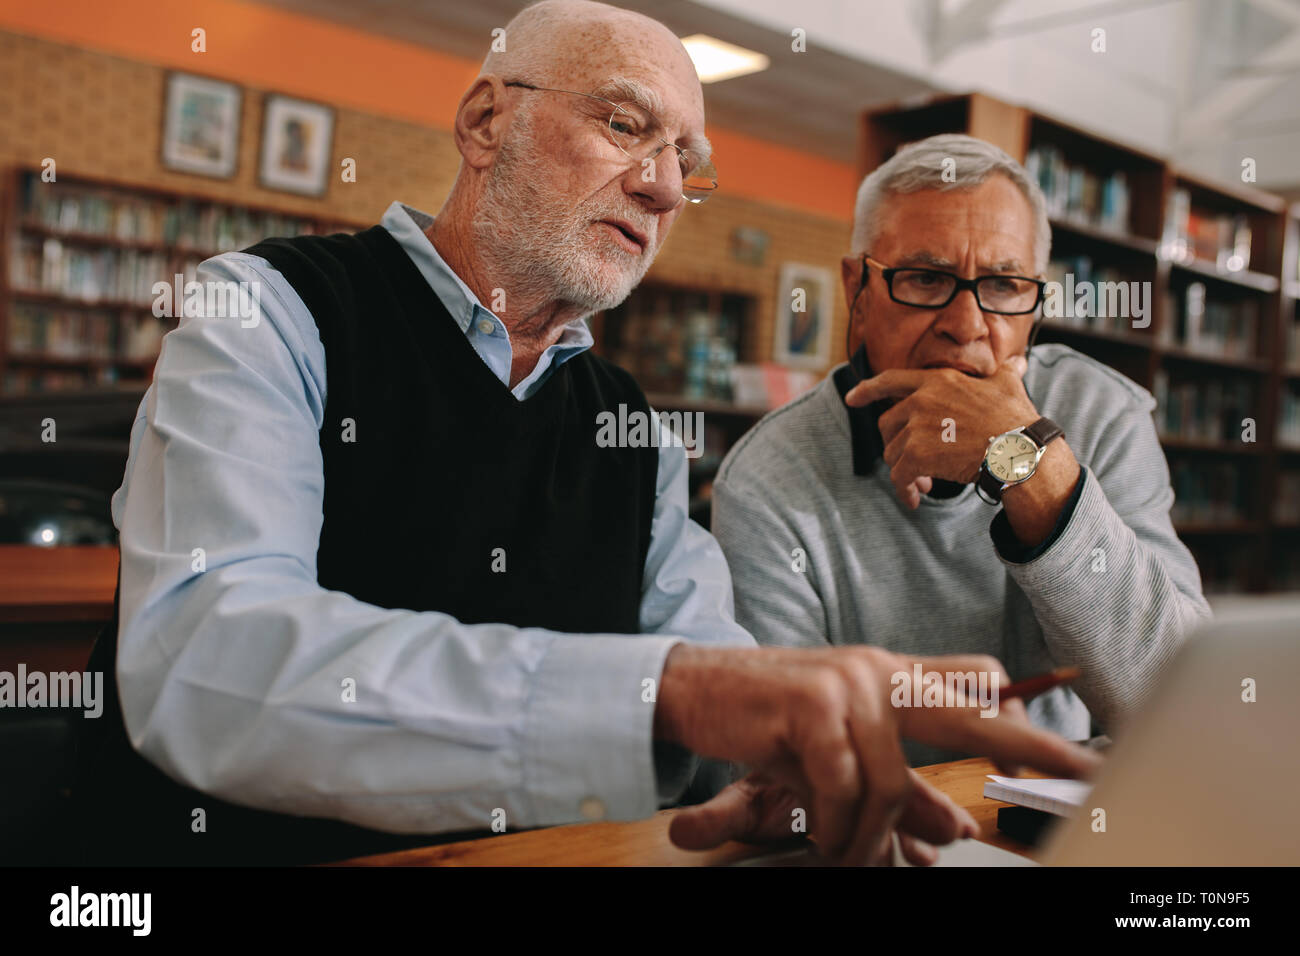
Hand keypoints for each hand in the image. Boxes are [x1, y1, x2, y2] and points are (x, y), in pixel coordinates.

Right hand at [654, 644, 1100, 865]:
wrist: (692, 690)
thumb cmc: (768, 720)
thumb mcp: (838, 755)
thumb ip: (901, 786)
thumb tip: (958, 828)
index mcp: (891, 674)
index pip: (973, 680)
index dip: (1021, 712)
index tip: (1070, 747)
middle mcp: (879, 670)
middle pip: (969, 710)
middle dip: (1029, 745)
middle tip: (1080, 772)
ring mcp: (848, 684)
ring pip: (893, 781)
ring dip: (871, 836)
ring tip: (847, 854)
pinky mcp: (814, 705)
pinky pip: (845, 787)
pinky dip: (835, 826)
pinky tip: (822, 835)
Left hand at [843, 355, 1036, 508]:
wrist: (1019, 450)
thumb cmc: (1017, 420)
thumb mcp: (1009, 386)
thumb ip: (1006, 373)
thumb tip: (1019, 363)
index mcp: (938, 381)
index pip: (891, 380)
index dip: (868, 389)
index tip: (852, 398)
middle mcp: (921, 400)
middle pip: (888, 424)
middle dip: (896, 445)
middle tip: (915, 464)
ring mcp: (917, 427)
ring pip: (892, 453)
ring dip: (905, 471)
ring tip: (924, 484)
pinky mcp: (917, 455)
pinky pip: (898, 475)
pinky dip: (903, 489)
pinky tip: (914, 499)